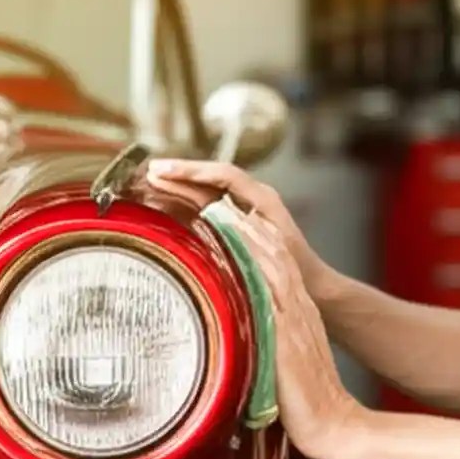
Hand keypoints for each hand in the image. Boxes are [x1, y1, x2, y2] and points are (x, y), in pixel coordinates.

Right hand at [144, 159, 337, 301]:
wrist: (314, 288)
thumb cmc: (297, 274)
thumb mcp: (269, 253)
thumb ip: (241, 233)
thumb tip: (208, 213)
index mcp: (262, 199)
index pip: (223, 175)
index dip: (192, 171)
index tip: (162, 170)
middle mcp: (252, 197)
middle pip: (210, 178)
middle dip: (177, 174)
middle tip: (145, 172)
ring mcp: (243, 208)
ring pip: (205, 190)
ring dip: (176, 186)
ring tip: (145, 183)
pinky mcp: (235, 221)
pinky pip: (205, 206)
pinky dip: (182, 202)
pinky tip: (161, 202)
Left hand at [235, 211, 361, 458]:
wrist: (335, 425)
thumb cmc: (307, 403)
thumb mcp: (285, 362)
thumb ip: (269, 343)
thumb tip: (242, 338)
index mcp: (299, 315)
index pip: (278, 267)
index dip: (257, 241)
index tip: (233, 219)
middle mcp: (298, 312)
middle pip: (275, 259)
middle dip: (249, 230)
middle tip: (222, 204)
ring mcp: (293, 323)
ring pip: (271, 270)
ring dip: (248, 242)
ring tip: (225, 216)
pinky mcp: (286, 339)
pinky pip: (268, 297)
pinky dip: (253, 274)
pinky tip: (236, 259)